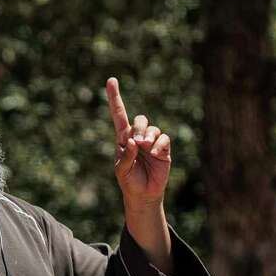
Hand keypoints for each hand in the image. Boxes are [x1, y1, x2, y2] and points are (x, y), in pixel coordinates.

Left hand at [106, 78, 170, 208]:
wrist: (144, 195)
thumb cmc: (129, 181)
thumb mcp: (122, 170)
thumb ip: (126, 156)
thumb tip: (134, 141)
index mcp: (123, 139)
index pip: (119, 115)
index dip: (115, 98)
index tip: (111, 81)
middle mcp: (138, 137)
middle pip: (140, 119)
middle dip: (140, 127)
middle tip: (138, 142)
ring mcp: (152, 143)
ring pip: (153, 129)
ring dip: (149, 137)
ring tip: (146, 148)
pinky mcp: (163, 150)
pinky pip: (164, 139)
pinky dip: (159, 145)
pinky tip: (155, 154)